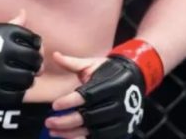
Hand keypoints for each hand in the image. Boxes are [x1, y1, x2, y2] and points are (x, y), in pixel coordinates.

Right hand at [0, 9, 42, 103]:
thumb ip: (12, 24)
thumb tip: (24, 12)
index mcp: (6, 35)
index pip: (34, 41)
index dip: (37, 46)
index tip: (34, 48)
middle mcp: (5, 53)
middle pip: (34, 60)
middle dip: (37, 63)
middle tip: (34, 66)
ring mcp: (0, 73)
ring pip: (28, 79)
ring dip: (29, 79)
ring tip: (25, 77)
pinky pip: (16, 95)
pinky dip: (19, 92)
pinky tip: (16, 87)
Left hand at [46, 39, 164, 138]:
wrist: (135, 78)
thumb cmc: (110, 70)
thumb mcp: (92, 63)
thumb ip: (72, 62)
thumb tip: (54, 55)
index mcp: (110, 85)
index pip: (87, 96)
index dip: (70, 102)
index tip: (55, 105)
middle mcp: (118, 103)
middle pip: (88, 117)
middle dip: (66, 122)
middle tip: (49, 122)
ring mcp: (121, 118)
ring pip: (93, 130)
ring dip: (71, 133)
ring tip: (54, 132)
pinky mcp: (123, 128)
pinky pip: (102, 137)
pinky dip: (85, 138)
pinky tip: (70, 137)